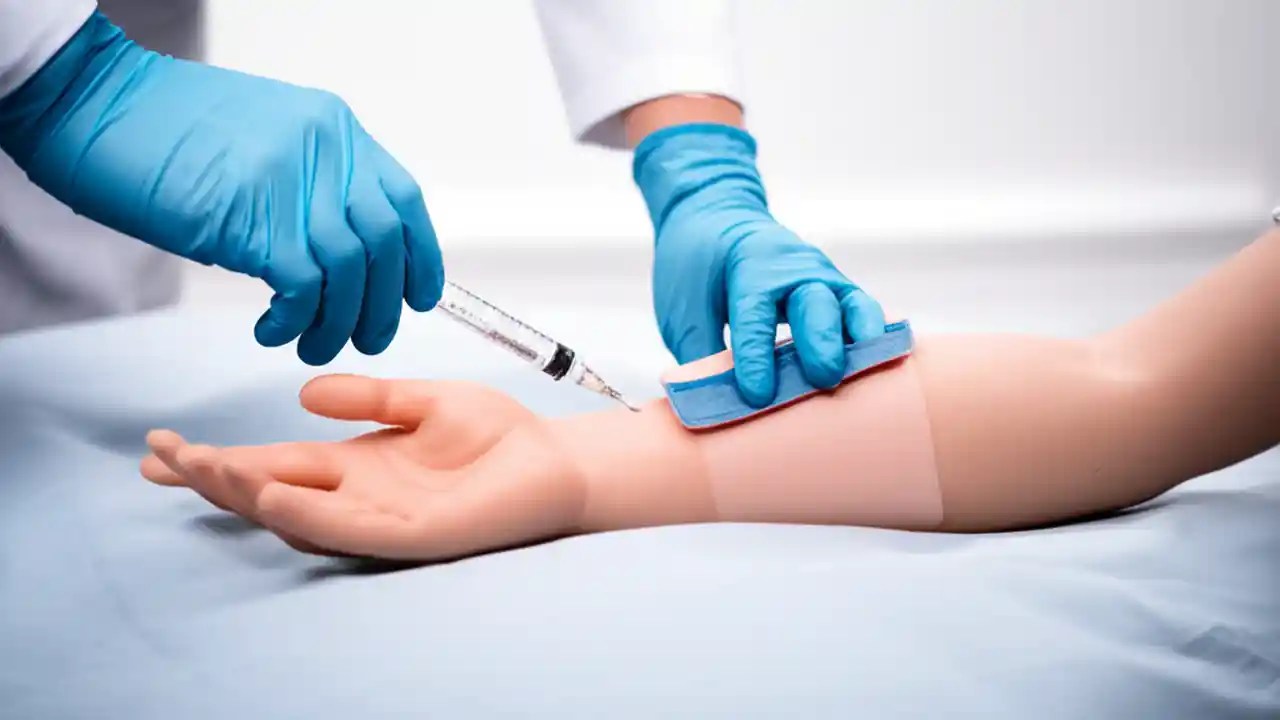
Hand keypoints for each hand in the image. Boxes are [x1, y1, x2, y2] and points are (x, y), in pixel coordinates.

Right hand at [0, 13, 442, 364]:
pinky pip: (303, 287)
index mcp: (335, 128)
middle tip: (366, 339)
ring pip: (348, 272)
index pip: (403, 201)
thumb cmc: (169, 131)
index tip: (417, 298)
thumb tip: (348, 247)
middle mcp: (324, 150)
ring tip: (313, 345)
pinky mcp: (252, 219)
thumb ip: (315, 182)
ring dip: (338, 323)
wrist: (95, 106)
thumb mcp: (269, 140)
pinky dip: (296, 321)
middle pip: (384, 243)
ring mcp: (289, 182)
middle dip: (381, 304)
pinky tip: (275, 331)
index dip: (418, 258)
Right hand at [140, 375, 586, 560]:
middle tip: (156, 458)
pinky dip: (305, 512)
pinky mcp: (414, 534)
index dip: (219, 456)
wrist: (556, 461)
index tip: (162, 445)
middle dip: (212, 476)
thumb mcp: (423, 401)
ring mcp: (383, 518)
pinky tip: (269, 493)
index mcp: (355, 464)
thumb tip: (304, 391)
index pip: (273, 461)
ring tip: (201, 468)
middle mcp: (359, 495)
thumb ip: (368, 397)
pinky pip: (349, 528)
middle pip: (269, 490)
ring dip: (246, 492)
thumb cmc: (497, 436)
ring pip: (297, 513)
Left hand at [634, 124, 884, 407]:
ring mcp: (821, 275)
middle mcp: (792, 267)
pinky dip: (874, 334)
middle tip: (825, 379)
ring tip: (870, 370)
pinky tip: (884, 362)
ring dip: (860, 339)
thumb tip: (717, 409)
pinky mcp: (837, 290)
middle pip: (815, 304)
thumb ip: (701, 355)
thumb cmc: (696, 267)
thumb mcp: (682, 309)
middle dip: (822, 343)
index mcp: (747, 267)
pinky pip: (861, 310)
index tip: (756, 395)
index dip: (756, 357)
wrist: (715, 217)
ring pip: (850, 304)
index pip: (755, 315)